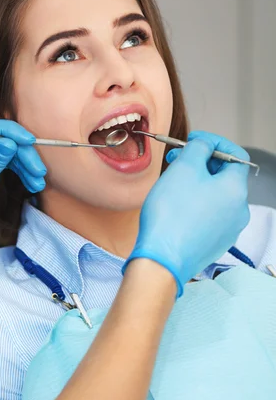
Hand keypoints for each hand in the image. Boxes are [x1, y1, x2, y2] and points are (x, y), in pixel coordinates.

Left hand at [0, 120, 46, 276]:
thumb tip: (10, 141)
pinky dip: (18, 172)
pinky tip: (32, 183)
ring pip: (3, 151)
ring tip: (38, 182)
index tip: (31, 141)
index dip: (9, 132)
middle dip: (21, 153)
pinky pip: (2, 163)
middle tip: (39, 171)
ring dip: (23, 165)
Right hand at [124, 131, 250, 297]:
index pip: (235, 155)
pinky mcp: (214, 243)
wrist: (162, 258)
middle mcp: (239, 211)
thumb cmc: (172, 214)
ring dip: (197, 184)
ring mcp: (228, 230)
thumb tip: (205, 146)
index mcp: (236, 190)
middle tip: (177, 159)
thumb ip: (199, 148)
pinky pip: (208, 216)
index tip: (193, 141)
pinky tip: (175, 207)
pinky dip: (195, 205)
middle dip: (201, 163)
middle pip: (224, 176)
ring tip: (173, 184)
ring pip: (215, 196)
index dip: (214, 142)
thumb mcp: (184, 167)